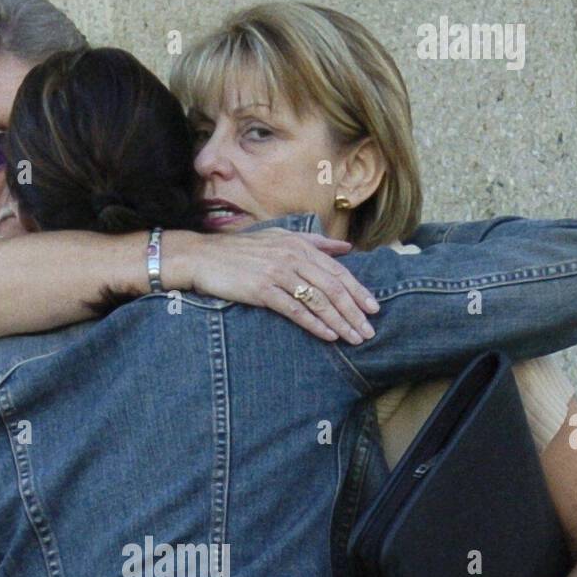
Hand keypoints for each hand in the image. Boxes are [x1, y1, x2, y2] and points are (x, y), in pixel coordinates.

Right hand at [180, 228, 379, 342]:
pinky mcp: (262, 290)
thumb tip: (346, 248)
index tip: (373, 309)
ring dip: (339, 321)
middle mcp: (292, 257)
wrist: (203, 257)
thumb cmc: (241, 251)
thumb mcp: (280, 238)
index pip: (337, 270)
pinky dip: (314, 323)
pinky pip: (295, 309)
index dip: (358, 291)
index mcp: (300, 246)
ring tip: (354, 338)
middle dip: (354, 311)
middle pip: (332, 287)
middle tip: (369, 331)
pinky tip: (328, 336)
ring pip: (318, 299)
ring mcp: (277, 273)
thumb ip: (314, 243)